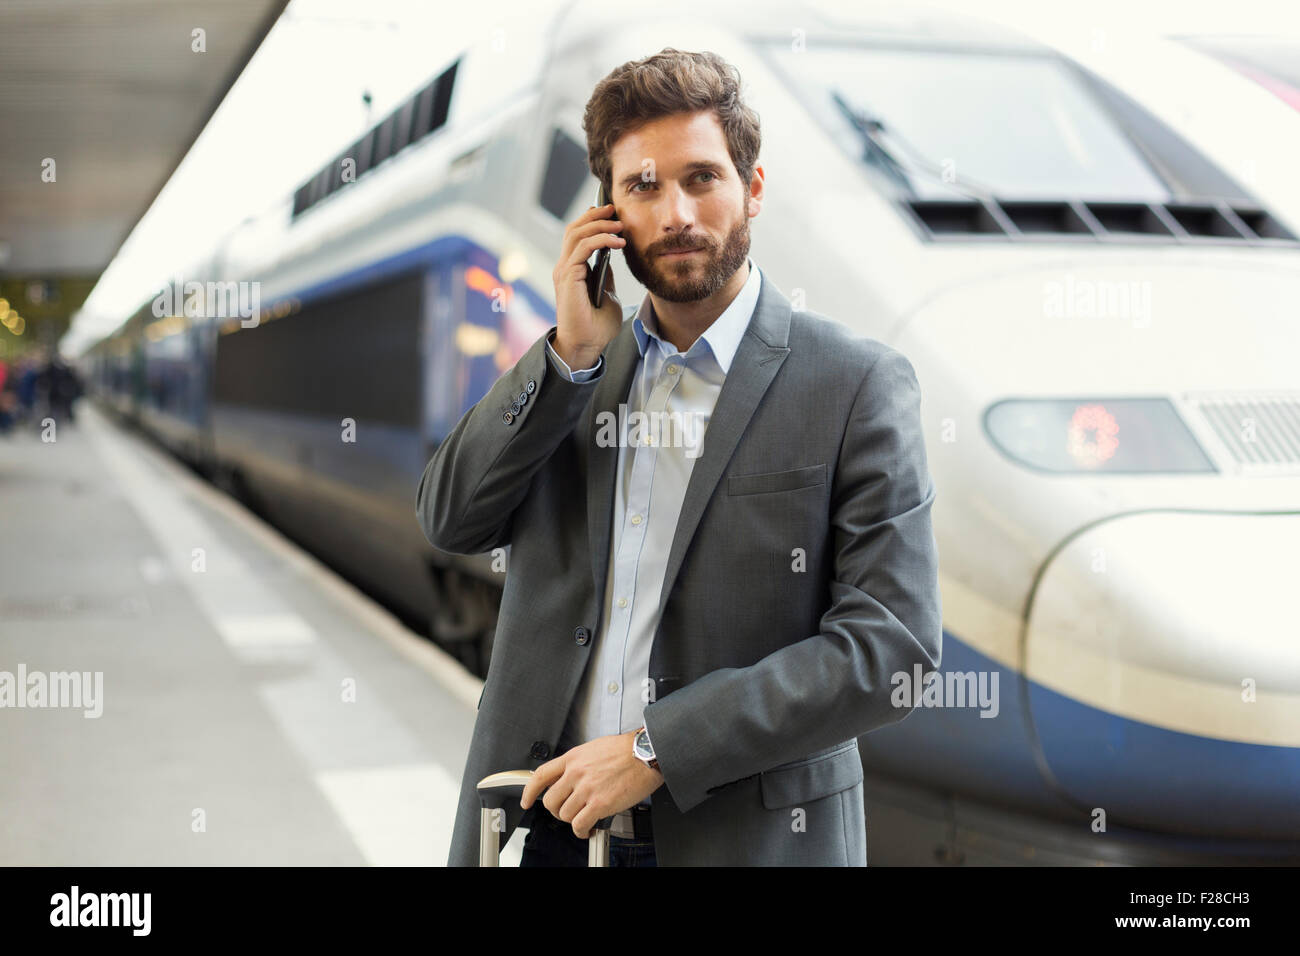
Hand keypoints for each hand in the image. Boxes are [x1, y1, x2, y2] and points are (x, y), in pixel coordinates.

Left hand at [520, 731, 663, 838]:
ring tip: (584, 819)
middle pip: (550, 800)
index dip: (529, 791)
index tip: (527, 800)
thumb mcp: (594, 748)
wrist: (646, 753)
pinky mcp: (599, 804)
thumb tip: (572, 774)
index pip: (541, 775)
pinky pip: (580, 824)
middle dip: (557, 810)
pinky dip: (582, 831)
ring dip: (573, 820)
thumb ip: (579, 762)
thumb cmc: (627, 750)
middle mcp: (576, 773)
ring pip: (565, 814)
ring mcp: (586, 789)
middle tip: (568, 811)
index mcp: (573, 758)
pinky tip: (589, 829)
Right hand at [552, 202, 624, 369]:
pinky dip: (601, 240)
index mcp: (572, 270)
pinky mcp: (568, 277)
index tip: (611, 213)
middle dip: (595, 215)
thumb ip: (604, 276)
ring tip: (619, 224)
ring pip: (577, 234)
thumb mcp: (607, 295)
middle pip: (574, 229)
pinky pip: (583, 248)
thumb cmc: (596, 327)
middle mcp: (564, 267)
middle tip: (615, 209)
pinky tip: (618, 242)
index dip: (591, 220)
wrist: (586, 346)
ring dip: (599, 224)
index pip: (576, 236)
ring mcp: (564, 271)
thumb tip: (610, 258)